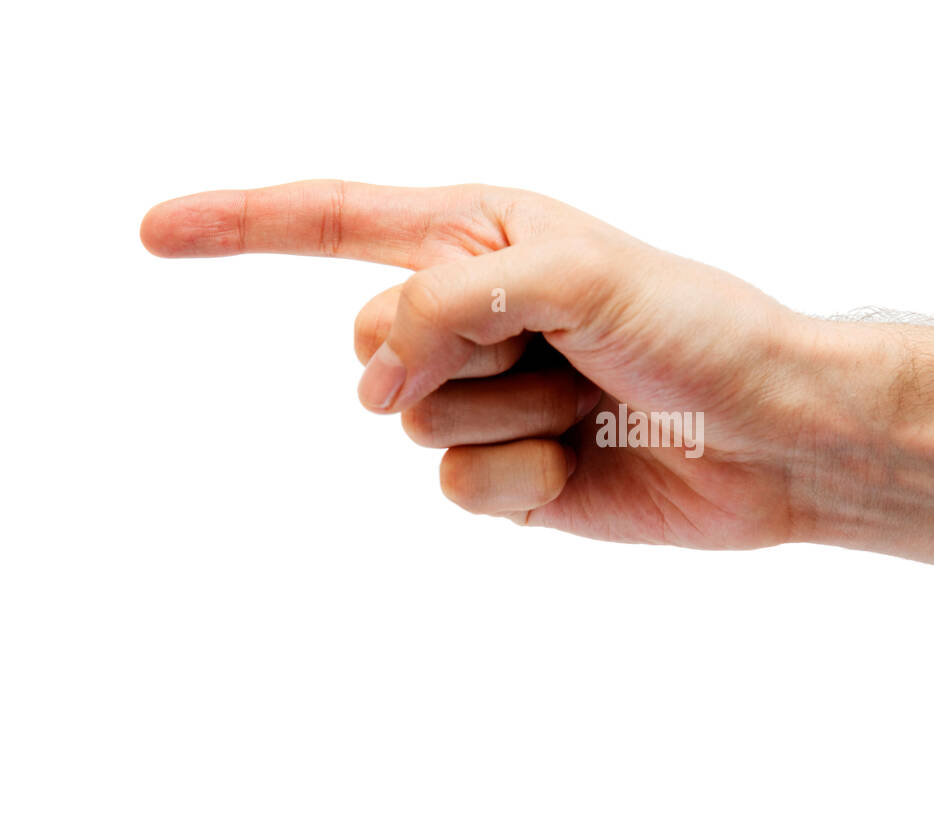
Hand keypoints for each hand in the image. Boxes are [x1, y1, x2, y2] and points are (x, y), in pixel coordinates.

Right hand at [140, 180, 894, 546]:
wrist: (772, 435)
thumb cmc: (699, 330)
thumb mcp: (577, 275)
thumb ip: (453, 298)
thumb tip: (371, 375)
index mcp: (481, 239)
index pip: (335, 222)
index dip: (240, 226)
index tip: (152, 232)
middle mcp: (472, 317)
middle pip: (371, 343)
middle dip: (452, 354)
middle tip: (554, 352)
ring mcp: (489, 400)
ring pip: (415, 424)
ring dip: (504, 415)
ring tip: (585, 401)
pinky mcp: (511, 475)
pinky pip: (457, 489)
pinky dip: (519, 482)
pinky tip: (581, 466)